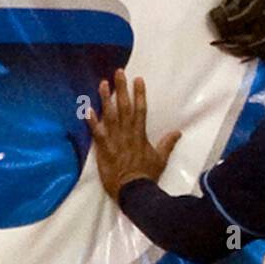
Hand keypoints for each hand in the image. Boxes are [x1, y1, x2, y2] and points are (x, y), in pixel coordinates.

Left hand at [89, 69, 181, 199]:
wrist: (133, 191)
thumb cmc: (147, 176)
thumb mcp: (160, 159)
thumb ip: (167, 144)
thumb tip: (178, 132)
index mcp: (141, 135)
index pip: (141, 110)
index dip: (140, 94)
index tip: (138, 79)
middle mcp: (127, 134)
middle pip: (125, 107)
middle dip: (122, 89)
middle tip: (118, 72)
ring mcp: (115, 140)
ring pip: (110, 116)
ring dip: (106, 99)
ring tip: (103, 83)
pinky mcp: (104, 149)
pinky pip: (97, 132)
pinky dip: (92, 121)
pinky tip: (86, 108)